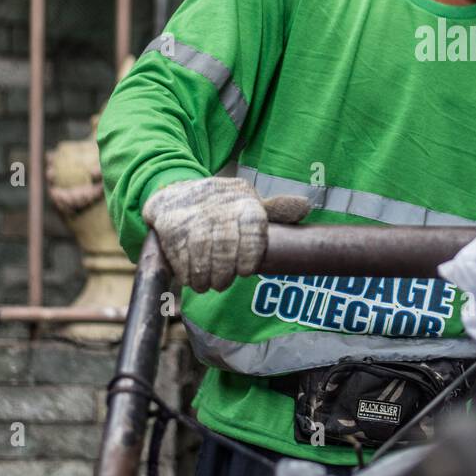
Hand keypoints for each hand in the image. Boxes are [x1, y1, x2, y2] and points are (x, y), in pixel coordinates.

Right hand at [142, 177, 309, 291]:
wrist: (174, 190)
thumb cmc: (220, 204)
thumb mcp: (248, 202)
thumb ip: (275, 210)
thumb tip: (305, 207)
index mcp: (243, 201)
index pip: (254, 228)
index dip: (251, 253)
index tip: (247, 271)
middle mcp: (219, 206)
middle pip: (226, 246)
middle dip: (224, 272)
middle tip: (223, 284)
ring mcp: (193, 215)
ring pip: (201, 253)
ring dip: (205, 276)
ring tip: (207, 285)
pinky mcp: (170, 225)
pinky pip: (180, 255)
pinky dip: (186, 272)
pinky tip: (191, 278)